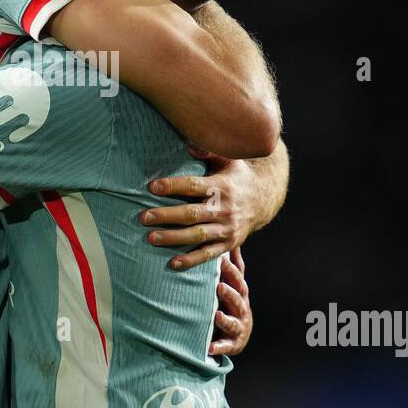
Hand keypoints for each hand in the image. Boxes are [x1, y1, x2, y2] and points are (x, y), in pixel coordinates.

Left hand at [141, 147, 262, 269]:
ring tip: (151, 238)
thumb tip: (188, 145)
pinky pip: (208, 254)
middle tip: (144, 217)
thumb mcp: (229, 159)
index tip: (152, 187)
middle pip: (192, 213)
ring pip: (197, 235)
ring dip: (173, 238)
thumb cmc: (236, 177)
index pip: (194, 186)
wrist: (263, 201)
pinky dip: (191, 260)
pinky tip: (173, 263)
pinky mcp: (228, 244)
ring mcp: (227, 228)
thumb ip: (209, 152)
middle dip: (167, 216)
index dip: (173, 186)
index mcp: (222, 186)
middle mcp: (225, 209)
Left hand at [209, 248, 251, 355]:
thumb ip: (233, 266)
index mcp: (240, 293)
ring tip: (217, 316)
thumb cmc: (231, 304)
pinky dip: (218, 347)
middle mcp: (242, 308)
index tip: (221, 261)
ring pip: (233, 322)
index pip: (237, 280)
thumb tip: (233, 241)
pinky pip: (225, 346)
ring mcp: (238, 326)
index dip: (231, 271)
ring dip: (225, 319)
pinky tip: (209, 348)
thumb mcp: (233, 284)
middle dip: (230, 293)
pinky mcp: (232, 344)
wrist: (237, 335)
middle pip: (238, 299)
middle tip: (219, 286)